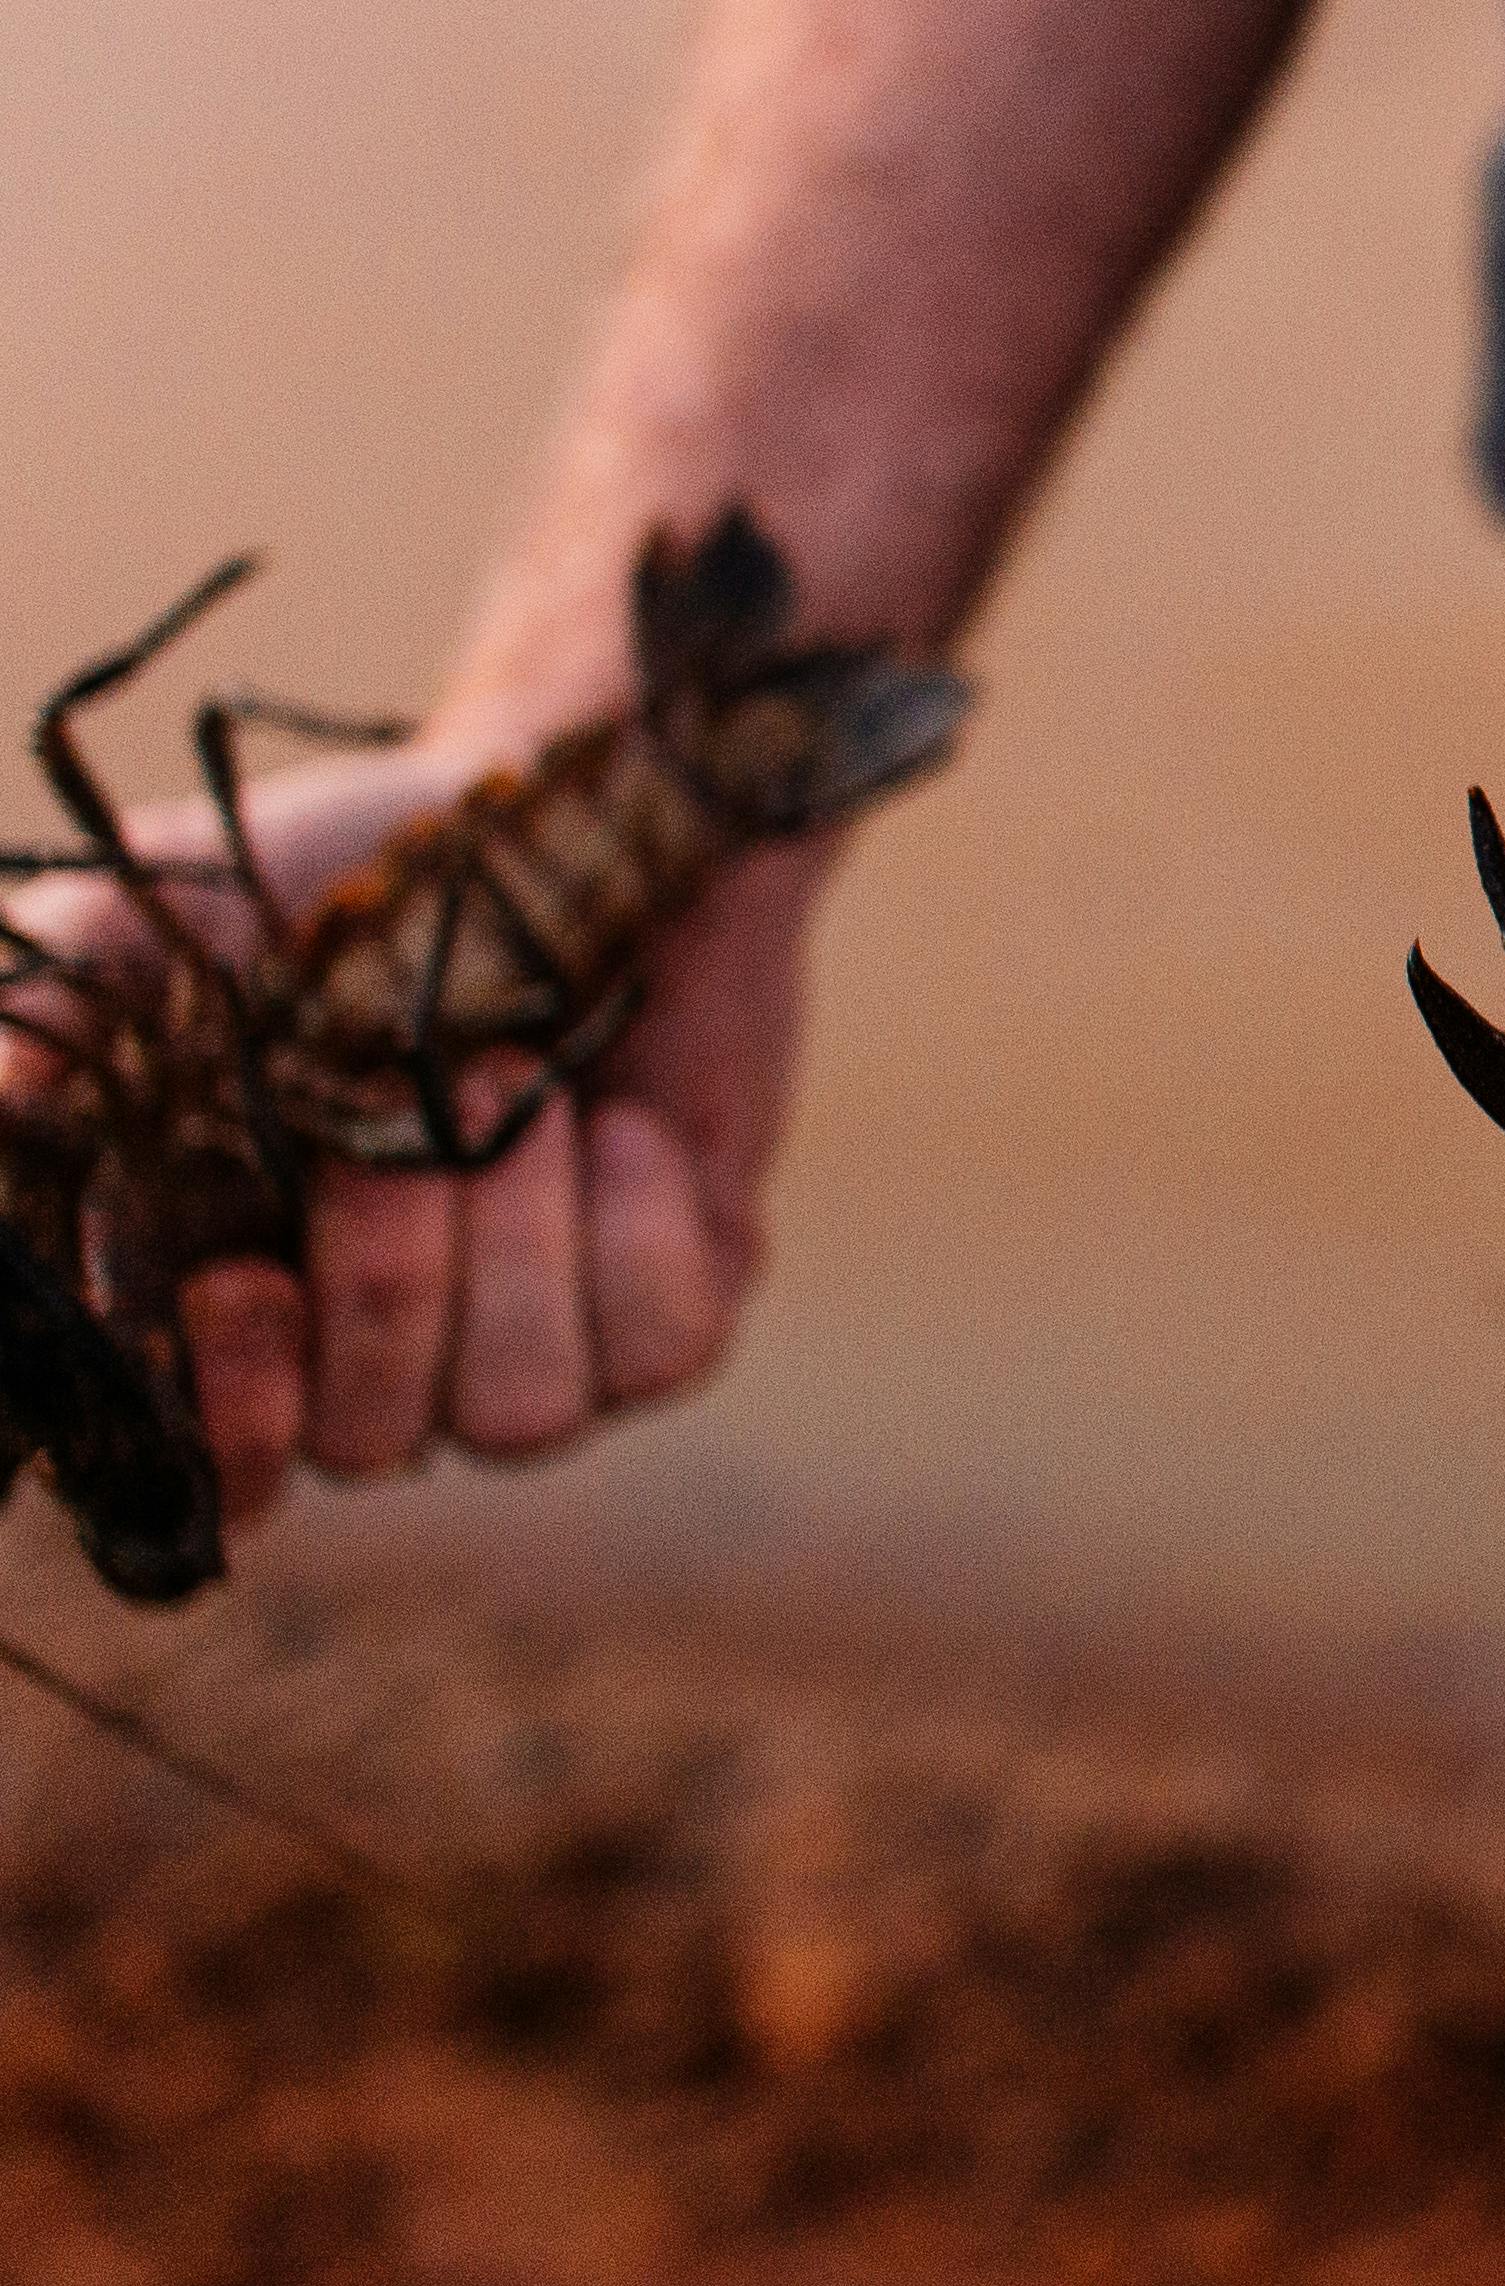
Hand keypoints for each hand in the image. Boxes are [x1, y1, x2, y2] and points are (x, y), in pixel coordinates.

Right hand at [1, 729, 813, 1526]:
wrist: (579, 811)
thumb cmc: (348, 874)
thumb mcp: (168, 921)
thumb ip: (57, 1019)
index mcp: (225, 1293)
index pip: (208, 1475)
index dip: (227, 1433)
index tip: (245, 1289)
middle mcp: (370, 1347)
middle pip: (362, 1439)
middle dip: (388, 1280)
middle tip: (405, 1126)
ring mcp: (522, 1337)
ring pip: (516, 1416)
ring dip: (521, 1239)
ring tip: (519, 1085)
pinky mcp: (663, 1302)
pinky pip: (656, 1348)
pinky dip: (638, 1226)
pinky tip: (624, 1126)